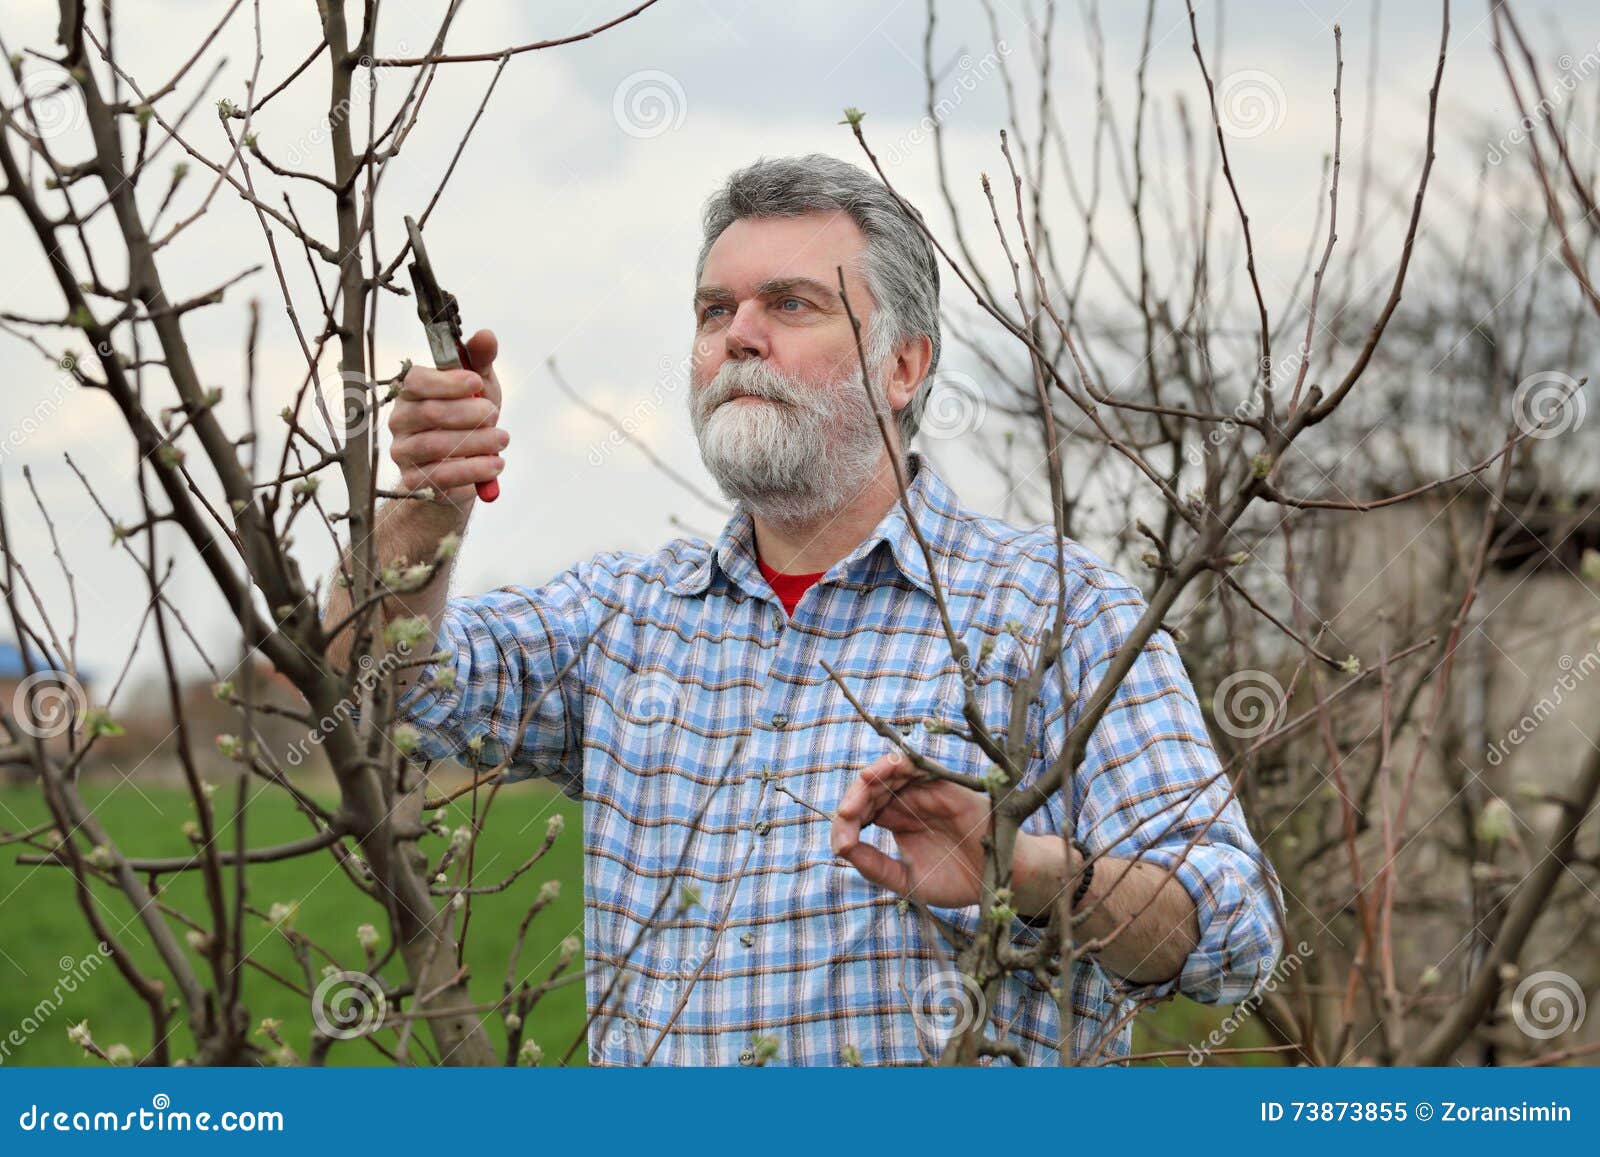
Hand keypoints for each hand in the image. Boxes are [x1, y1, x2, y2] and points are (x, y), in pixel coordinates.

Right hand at [390, 328, 508, 511]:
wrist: (463, 471)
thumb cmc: (469, 422)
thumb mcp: (479, 389)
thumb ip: (480, 361)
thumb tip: (486, 335)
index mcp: (411, 392)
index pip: (417, 381)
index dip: (448, 382)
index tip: (477, 383)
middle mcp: (400, 420)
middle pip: (430, 413)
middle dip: (469, 413)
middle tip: (495, 415)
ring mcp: (403, 452)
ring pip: (436, 445)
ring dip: (476, 442)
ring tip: (502, 440)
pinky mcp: (413, 481)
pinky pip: (440, 476)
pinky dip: (472, 469)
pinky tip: (495, 465)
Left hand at [830, 749, 991, 907]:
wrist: (998, 882)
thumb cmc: (958, 881)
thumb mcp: (908, 881)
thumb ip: (876, 866)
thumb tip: (841, 848)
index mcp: (897, 823)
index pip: (862, 813)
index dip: (846, 824)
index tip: (841, 844)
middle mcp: (907, 803)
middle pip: (869, 790)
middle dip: (851, 803)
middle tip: (844, 819)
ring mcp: (924, 792)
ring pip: (887, 773)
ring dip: (866, 783)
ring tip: (853, 804)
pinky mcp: (944, 785)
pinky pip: (915, 764)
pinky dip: (892, 764)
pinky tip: (874, 777)